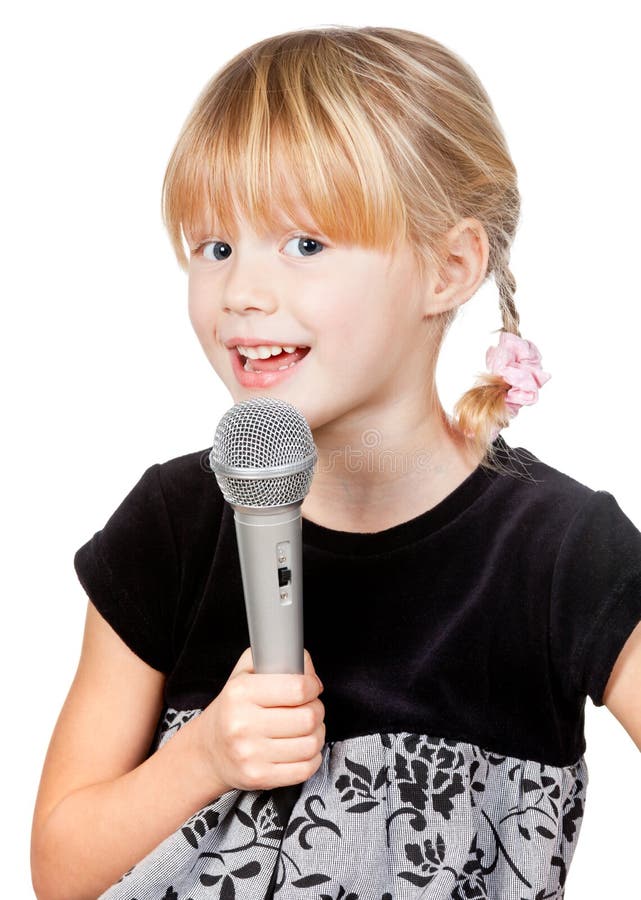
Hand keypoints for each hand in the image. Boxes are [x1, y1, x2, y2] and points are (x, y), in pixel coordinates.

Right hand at [194, 647, 325, 792]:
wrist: (209, 750)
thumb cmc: (234, 708)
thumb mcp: (246, 672)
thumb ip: (278, 658)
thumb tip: (310, 673)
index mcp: (240, 693)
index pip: (297, 688)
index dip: (312, 686)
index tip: (311, 688)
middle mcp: (242, 724)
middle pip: (308, 717)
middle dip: (317, 710)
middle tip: (310, 708)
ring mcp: (250, 754)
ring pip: (311, 744)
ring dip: (318, 734)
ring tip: (307, 728)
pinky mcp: (258, 777)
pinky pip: (305, 769)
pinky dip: (313, 758)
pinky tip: (302, 748)